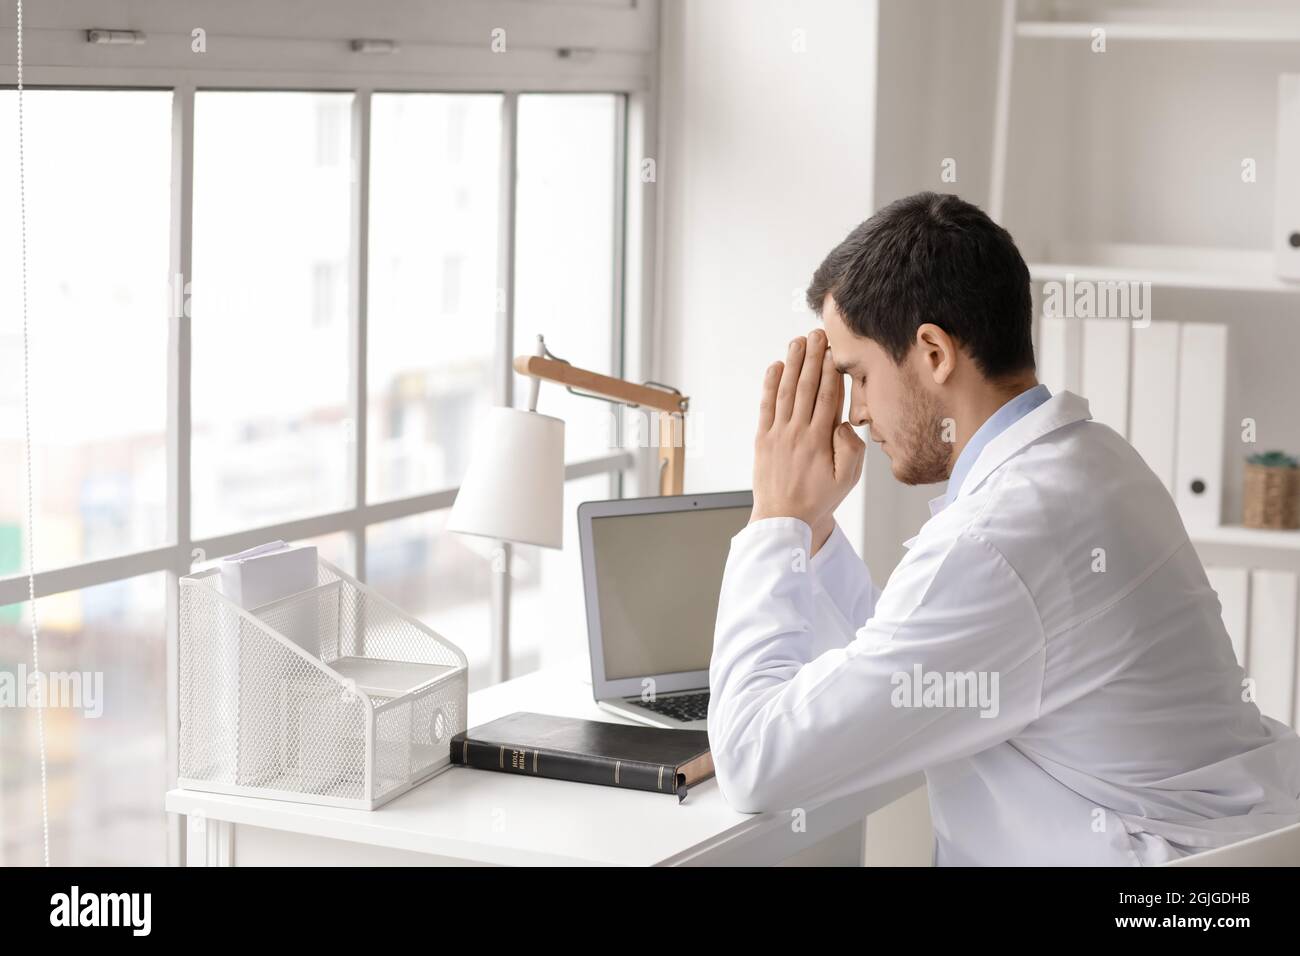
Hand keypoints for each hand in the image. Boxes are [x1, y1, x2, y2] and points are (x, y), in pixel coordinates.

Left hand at [751, 330, 865, 535]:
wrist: (784, 519)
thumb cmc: (818, 499)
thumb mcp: (847, 480)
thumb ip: (851, 450)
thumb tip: (845, 423)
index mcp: (819, 440)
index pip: (827, 397)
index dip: (831, 370)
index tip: (834, 350)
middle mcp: (797, 432)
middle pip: (806, 387)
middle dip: (812, 358)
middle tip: (817, 334)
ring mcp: (778, 434)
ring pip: (786, 391)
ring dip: (792, 363)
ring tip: (798, 341)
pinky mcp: (762, 439)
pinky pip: (766, 406)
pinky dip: (770, 384)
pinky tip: (775, 366)